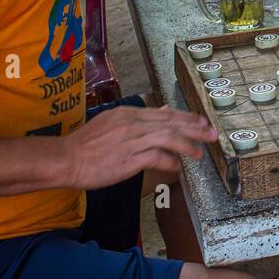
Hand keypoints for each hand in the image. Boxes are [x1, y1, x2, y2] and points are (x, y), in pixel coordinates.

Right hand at [63, 106, 217, 190]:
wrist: (65, 159)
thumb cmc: (87, 145)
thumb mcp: (114, 122)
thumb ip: (139, 118)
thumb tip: (162, 111)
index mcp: (130, 114)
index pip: (166, 114)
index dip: (187, 118)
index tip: (203, 122)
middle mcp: (132, 124)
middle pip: (171, 123)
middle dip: (195, 129)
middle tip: (212, 134)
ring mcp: (130, 141)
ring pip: (168, 138)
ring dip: (187, 146)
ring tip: (199, 153)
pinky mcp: (127, 159)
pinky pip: (155, 157)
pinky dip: (169, 161)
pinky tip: (176, 167)